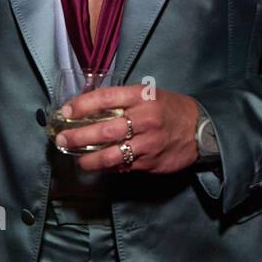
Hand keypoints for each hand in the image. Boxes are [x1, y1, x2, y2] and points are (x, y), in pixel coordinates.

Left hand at [55, 86, 200, 174]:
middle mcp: (145, 118)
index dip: (83, 105)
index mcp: (142, 96)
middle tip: (62, 139)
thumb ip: (122, 101)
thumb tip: (86, 108)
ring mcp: (148, 143)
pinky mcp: (151, 162)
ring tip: (79, 161)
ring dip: (91, 159)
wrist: (199, 129)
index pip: (106, 98)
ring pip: (113, 154)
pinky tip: (100, 166)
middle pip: (105, 129)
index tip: (65, 112)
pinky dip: (110, 167)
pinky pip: (124, 166)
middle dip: (79, 136)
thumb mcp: (148, 94)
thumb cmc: (168, 108)